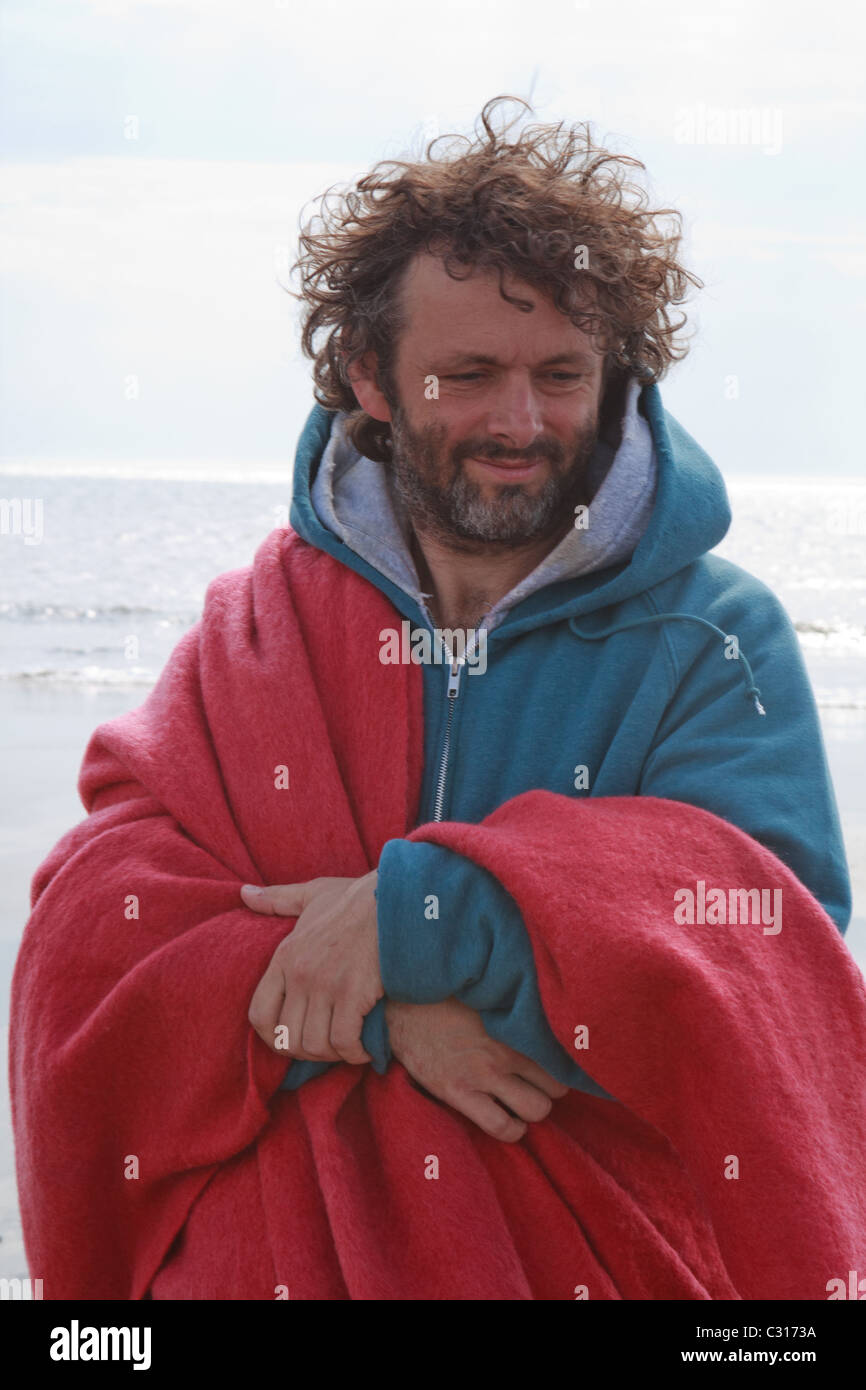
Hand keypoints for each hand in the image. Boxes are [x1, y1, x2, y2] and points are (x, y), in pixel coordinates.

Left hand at [244, 873, 381, 1064]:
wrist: (394, 897)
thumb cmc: (356, 899)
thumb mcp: (311, 894)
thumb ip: (277, 899)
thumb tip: (244, 893)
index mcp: (285, 955)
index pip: (259, 1014)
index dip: (272, 1038)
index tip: (293, 1040)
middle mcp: (299, 973)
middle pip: (287, 1038)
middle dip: (306, 1052)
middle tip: (327, 1048)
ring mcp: (326, 984)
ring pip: (315, 1045)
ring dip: (333, 1055)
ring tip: (347, 1048)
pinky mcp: (354, 992)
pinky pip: (344, 1042)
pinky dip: (355, 1052)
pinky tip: (366, 1048)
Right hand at [385, 995, 568, 1141]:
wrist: (401, 1007)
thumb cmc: (446, 996)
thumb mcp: (487, 994)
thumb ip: (516, 1006)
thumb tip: (543, 1002)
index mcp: (514, 1023)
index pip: (562, 1054)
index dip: (564, 1064)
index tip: (559, 1065)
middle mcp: (505, 1050)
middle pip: (556, 1087)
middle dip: (550, 1090)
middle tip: (538, 1086)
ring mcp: (483, 1074)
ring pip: (536, 1110)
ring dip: (533, 1111)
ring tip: (523, 1104)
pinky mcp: (459, 1093)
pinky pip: (501, 1127)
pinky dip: (512, 1131)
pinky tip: (509, 1122)